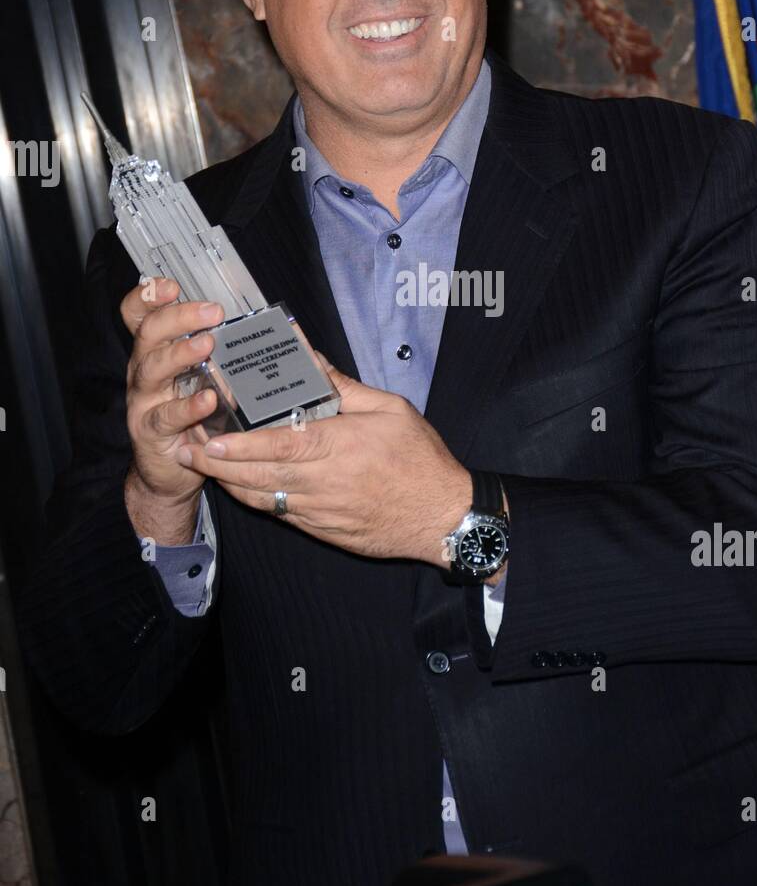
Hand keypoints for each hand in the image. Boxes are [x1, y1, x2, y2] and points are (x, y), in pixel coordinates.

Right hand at [119, 276, 223, 540]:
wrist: (168, 470)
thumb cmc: (190, 416)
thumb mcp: (197, 378)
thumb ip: (214, 351)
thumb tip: (256, 321)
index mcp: (154, 352)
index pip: (139, 315)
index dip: (149, 296)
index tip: (172, 285)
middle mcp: (144, 371)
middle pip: (148, 334)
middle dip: (179, 317)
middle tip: (213, 311)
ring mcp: (143, 401)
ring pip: (152, 369)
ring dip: (180, 354)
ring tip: (207, 344)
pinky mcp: (150, 432)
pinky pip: (166, 417)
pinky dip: (187, 407)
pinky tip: (209, 400)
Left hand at [175, 356, 473, 564]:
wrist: (442, 518)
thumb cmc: (420, 459)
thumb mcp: (390, 410)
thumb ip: (343, 386)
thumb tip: (308, 355)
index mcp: (340, 447)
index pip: (279, 446)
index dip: (240, 445)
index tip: (210, 437)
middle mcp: (324, 482)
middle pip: (258, 476)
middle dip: (218, 464)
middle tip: (186, 447)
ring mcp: (320, 511)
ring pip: (261, 498)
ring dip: (227, 483)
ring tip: (200, 463)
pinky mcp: (321, 529)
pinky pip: (277, 514)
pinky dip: (252, 499)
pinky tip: (237, 485)